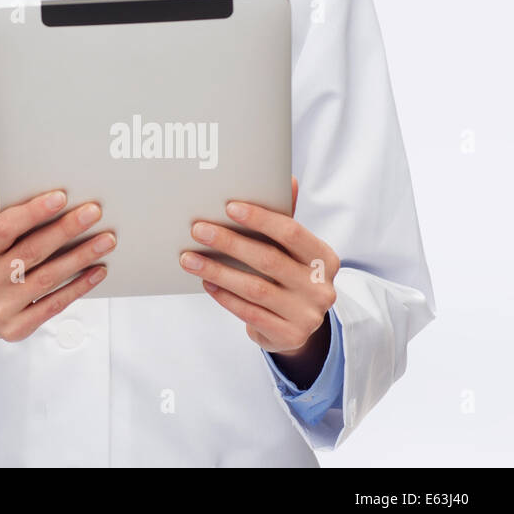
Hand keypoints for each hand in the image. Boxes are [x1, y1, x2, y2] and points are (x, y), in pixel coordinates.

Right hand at [0, 189, 114, 368]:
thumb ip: (6, 222)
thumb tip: (47, 202)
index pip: (4, 228)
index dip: (33, 212)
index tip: (61, 196)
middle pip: (31, 252)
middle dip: (66, 229)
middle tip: (93, 212)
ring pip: (48, 278)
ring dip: (81, 256)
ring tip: (105, 240)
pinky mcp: (17, 329)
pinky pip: (55, 304)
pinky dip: (79, 285)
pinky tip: (97, 270)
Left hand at [180, 176, 340, 370]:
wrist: (298, 326)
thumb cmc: (289, 274)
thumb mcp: (293, 249)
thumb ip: (286, 217)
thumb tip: (286, 177)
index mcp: (324, 258)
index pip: (292, 232)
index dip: (261, 218)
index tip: (228, 206)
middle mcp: (321, 287)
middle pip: (268, 259)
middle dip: (229, 242)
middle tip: (197, 229)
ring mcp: (307, 315)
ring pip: (255, 288)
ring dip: (217, 271)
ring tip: (189, 258)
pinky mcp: (290, 336)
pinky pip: (250, 313)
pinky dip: (225, 296)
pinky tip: (206, 282)